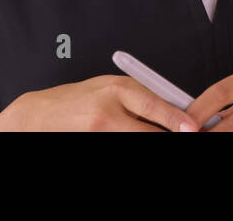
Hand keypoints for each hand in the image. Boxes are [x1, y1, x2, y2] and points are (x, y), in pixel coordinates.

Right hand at [0, 75, 201, 131]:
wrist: (39, 114)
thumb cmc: (77, 97)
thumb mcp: (109, 86)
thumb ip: (138, 96)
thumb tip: (173, 108)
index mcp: (117, 88)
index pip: (156, 105)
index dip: (178, 119)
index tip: (193, 127)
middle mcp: (109, 110)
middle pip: (150, 130)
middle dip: (168, 133)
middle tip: (184, 134)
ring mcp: (99, 130)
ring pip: (137, 139)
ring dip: (146, 136)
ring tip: (145, 130)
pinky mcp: (92, 142)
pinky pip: (122, 144)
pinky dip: (130, 141)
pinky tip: (129, 134)